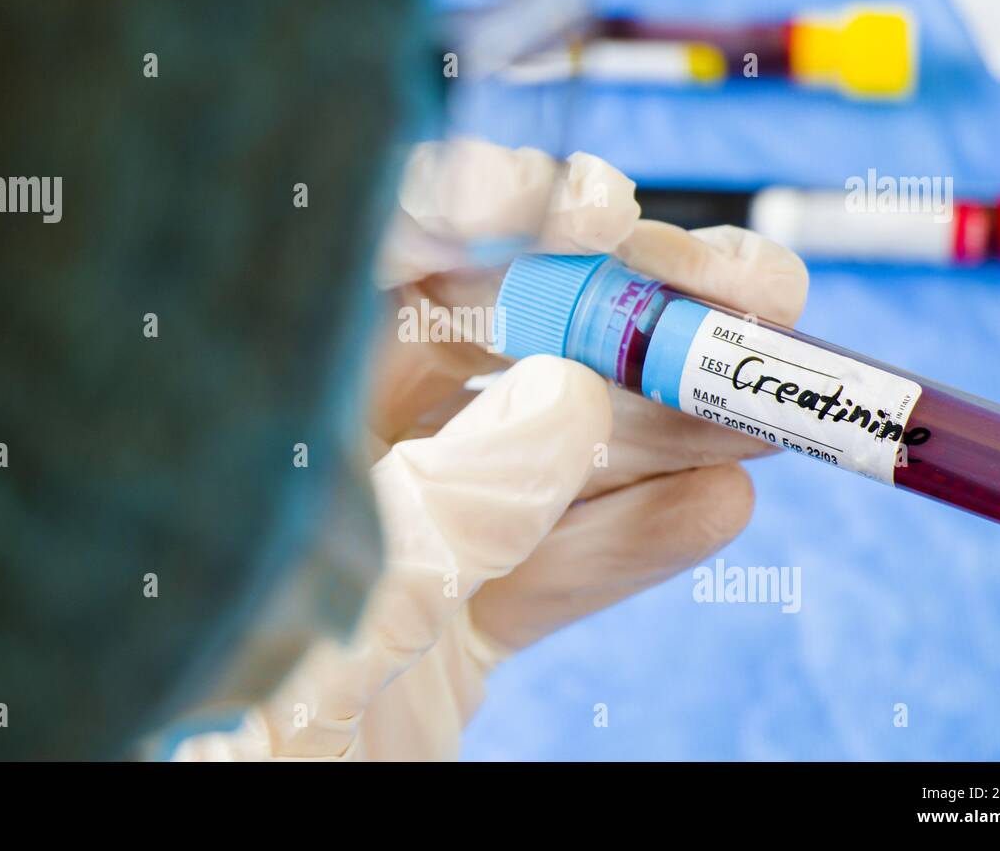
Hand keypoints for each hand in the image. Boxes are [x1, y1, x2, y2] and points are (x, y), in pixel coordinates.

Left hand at [176, 140, 807, 759]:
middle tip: (751, 296)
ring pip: (544, 456)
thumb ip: (457, 499)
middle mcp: (334, 448)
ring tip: (776, 405)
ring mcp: (398, 537)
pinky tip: (720, 505)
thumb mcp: (344, 600)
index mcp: (271, 404)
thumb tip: (573, 392)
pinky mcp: (445, 624)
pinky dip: (629, 546)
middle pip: (496, 344)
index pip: (376, 259)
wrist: (224, 824)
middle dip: (630, 318)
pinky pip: (546, 570)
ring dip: (665, 431)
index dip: (489, 209)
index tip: (597, 209)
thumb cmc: (224, 727)